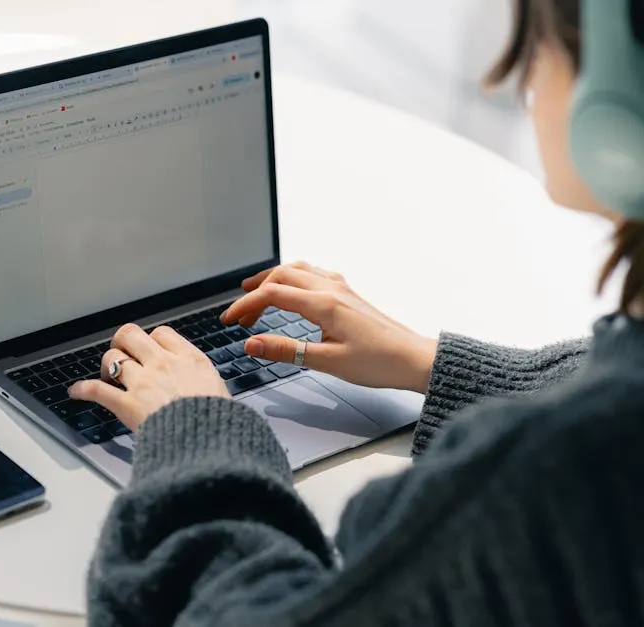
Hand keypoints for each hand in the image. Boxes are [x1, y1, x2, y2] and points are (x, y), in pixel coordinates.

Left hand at [69, 324, 229, 431]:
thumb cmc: (217, 420)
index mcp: (188, 359)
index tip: (151, 348)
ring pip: (113, 358)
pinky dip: (82, 390)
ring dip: (107, 365)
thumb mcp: (219, 389)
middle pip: (131, 335)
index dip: (152, 339)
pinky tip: (76, 392)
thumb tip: (198, 382)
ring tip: (107, 375)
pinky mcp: (126, 404)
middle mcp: (162, 364)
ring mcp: (142, 382)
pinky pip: (96, 390)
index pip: (162, 334)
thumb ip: (201, 379)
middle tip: (122, 351)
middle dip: (123, 341)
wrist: (206, 439)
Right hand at [221, 261, 437, 393]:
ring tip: (258, 294)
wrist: (413, 359)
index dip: (246, 306)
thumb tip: (252, 344)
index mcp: (324, 304)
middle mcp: (332, 290)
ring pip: (299, 270)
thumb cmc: (378, 362)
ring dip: (274, 279)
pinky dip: (295, 278)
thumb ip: (286, 351)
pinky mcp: (349, 295)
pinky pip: (315, 274)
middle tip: (241, 313)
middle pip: (282, 275)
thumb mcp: (327, 362)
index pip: (272, 295)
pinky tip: (295, 291)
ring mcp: (342, 289)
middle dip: (256, 291)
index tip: (230, 320)